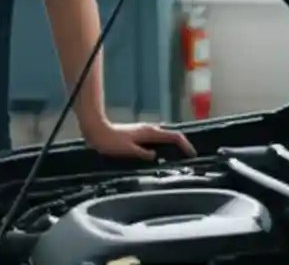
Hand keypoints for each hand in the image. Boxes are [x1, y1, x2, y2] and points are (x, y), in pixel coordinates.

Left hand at [82, 120, 196, 160]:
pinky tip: (160, 155)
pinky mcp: (138, 134)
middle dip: (182, 145)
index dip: (186, 145)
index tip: (192, 155)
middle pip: (172, 136)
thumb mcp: (128, 150)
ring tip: (178, 159)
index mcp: (149, 133)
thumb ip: (143, 153)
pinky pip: (156, 139)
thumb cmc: (110, 141)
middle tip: (188, 158)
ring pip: (164, 137)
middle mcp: (149, 129)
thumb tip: (156, 157)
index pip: (174, 136)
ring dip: (172, 146)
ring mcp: (144, 130)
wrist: (96, 129)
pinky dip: (163, 146)